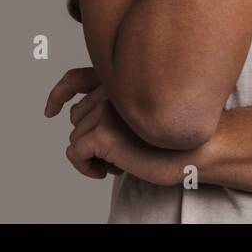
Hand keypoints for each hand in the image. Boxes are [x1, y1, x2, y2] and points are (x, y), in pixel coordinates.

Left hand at [45, 66, 198, 186]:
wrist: (200, 148)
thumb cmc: (175, 136)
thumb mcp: (142, 115)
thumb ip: (115, 108)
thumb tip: (79, 116)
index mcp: (120, 80)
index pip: (75, 79)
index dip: (59, 94)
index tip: (51, 110)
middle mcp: (112, 89)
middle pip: (76, 117)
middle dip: (91, 138)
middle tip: (117, 153)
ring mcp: (108, 109)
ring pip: (75, 138)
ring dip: (92, 156)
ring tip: (120, 162)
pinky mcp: (104, 132)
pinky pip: (75, 153)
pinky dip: (84, 167)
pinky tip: (104, 172)